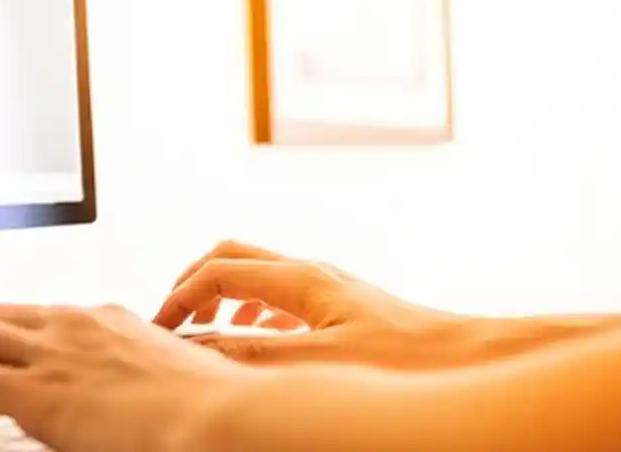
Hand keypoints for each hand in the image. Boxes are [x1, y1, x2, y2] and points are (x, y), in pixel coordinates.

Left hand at [0, 303, 255, 451]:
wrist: (218, 416)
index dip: (9, 346)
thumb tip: (134, 407)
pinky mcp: (36, 391)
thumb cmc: (209, 406)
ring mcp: (52, 351)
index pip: (37, 316)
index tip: (7, 376)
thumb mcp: (168, 376)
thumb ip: (139, 380)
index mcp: (106, 320)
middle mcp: (72, 325)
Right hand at [153, 240, 466, 367]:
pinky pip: (279, 297)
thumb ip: (250, 355)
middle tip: (170, 320)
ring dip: (221, 297)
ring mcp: (326, 288)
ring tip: (203, 334)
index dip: (180, 298)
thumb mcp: (315, 364)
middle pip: (232, 256)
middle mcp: (310, 274)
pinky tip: (252, 341)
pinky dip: (250, 313)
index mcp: (300, 279)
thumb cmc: (400, 360)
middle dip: (193, 283)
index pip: (218, 271)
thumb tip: (195, 347)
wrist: (461, 359)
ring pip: (255, 275)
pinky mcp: (339, 306)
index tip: (159, 331)